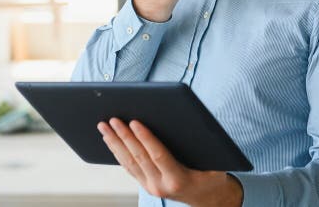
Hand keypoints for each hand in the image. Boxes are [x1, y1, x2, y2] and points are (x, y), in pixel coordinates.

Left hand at [98, 118, 242, 206]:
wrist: (208, 199)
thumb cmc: (212, 176)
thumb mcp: (214, 163)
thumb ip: (201, 146)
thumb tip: (189, 122)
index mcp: (178, 180)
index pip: (157, 155)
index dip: (145, 138)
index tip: (134, 122)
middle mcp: (161, 186)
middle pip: (138, 157)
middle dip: (123, 137)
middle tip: (112, 120)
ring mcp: (151, 187)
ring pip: (129, 162)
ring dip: (114, 143)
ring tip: (104, 127)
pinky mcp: (146, 185)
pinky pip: (129, 167)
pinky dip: (118, 152)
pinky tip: (110, 140)